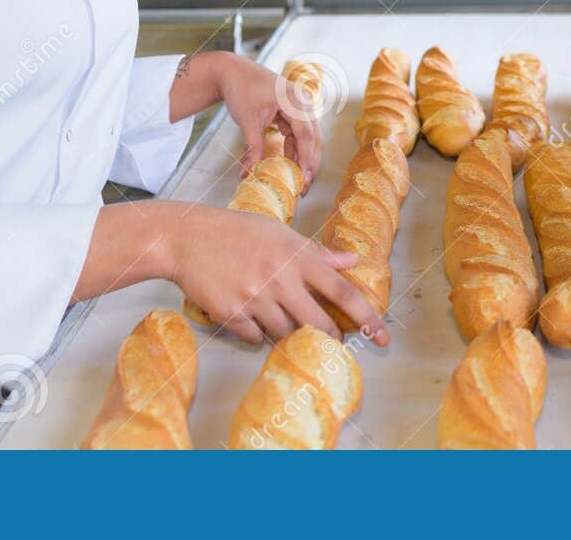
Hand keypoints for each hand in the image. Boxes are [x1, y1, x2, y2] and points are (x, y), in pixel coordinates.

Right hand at [164, 202, 389, 346]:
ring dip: (285, 331)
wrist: (187, 237)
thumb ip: (316, 252)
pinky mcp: (231, 314)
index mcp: (298, 256)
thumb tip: (352, 260)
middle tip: (328, 338)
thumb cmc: (237, 231)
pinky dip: (256, 332)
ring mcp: (255, 298)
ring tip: (271, 309)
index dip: (368, 317)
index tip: (384, 337)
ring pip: (286, 334)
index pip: (342, 292)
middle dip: (328, 338)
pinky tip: (247, 312)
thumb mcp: (280, 233)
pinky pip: (255, 338)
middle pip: (319, 325)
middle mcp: (281, 279)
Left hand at [210, 52, 324, 186]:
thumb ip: (252, 147)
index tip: (304, 180)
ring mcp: (300, 107)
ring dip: (303, 158)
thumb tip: (248, 173)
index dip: (306, 159)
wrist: (233, 71)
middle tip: (304, 188)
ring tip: (298, 182)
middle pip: (313, 138)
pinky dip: (294, 150)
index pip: (306, 135)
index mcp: (295, 100)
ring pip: (308, 138)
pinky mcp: (293, 112)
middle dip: (310, 163)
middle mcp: (303, 102)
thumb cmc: (241, 89)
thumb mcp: (247, 119)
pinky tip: (290, 166)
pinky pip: (298, 134)